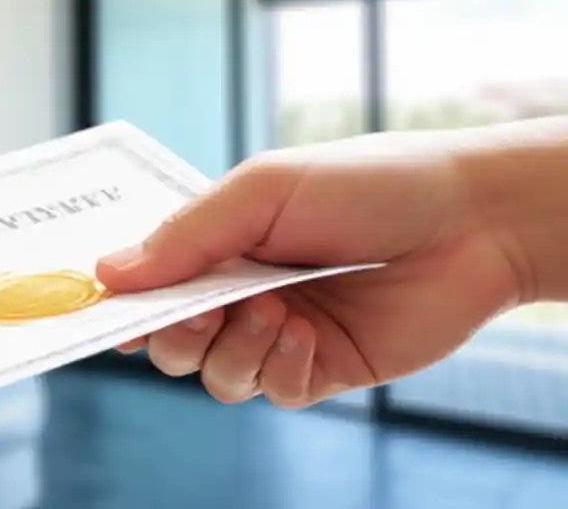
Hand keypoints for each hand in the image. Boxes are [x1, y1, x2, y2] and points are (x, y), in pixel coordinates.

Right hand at [97, 120, 567, 408]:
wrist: (468, 219)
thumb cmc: (364, 184)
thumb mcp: (261, 192)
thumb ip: (186, 236)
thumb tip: (108, 274)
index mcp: (219, 245)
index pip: (149, 286)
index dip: (124, 304)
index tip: (106, 310)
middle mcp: (242, 292)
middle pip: (170, 343)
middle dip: (174, 336)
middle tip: (201, 313)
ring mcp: (280, 333)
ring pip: (216, 377)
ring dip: (233, 352)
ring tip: (275, 312)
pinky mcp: (323, 368)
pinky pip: (273, 391)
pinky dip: (280, 367)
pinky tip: (308, 332)